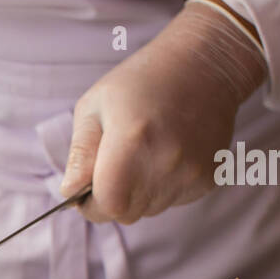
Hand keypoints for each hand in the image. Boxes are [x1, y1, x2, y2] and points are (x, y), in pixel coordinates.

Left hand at [61, 0, 267, 223]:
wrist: (204, 65)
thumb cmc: (140, 81)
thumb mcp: (94, 106)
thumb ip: (79, 154)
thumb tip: (70, 192)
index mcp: (132, 142)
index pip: (107, 206)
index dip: (91, 205)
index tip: (86, 191)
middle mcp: (166, 162)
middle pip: (128, 213)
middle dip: (112, 199)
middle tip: (113, 167)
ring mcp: (192, 172)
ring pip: (151, 209)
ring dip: (138, 193)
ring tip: (142, 154)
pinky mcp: (209, 177)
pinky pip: (174, 200)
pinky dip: (162, 188)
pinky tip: (164, 154)